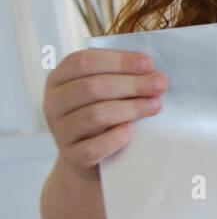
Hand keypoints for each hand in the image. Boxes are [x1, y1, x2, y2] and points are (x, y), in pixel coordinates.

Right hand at [43, 49, 167, 176]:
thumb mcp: (105, 90)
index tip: (148, 63)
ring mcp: (60, 130)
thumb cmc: (104, 113)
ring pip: (95, 115)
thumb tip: (153, 73)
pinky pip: (93, 147)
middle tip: (160, 84)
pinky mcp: (72, 156)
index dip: (118, 61)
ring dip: (131, 108)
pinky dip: (115, 138)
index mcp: (60, 78)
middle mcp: (53, 102)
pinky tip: (132, 130)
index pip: (84, 62)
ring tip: (155, 105)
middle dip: (132, 84)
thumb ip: (121, 76)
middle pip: (92, 87)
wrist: (91, 157)